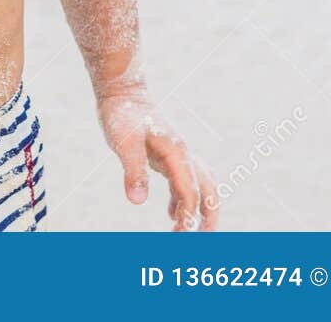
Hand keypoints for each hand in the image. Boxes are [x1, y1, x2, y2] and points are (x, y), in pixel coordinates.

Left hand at [97, 84, 219, 230]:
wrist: (121, 92)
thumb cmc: (122, 114)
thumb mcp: (124, 142)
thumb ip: (133, 170)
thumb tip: (137, 202)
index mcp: (176, 152)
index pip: (190, 190)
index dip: (189, 215)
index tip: (181, 235)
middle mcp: (182, 154)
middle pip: (208, 188)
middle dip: (209, 215)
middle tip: (204, 239)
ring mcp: (176, 154)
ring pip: (199, 185)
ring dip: (197, 209)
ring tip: (186, 233)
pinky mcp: (166, 155)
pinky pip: (182, 182)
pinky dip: (182, 200)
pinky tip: (171, 215)